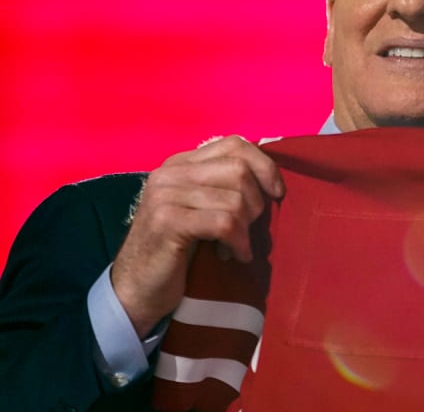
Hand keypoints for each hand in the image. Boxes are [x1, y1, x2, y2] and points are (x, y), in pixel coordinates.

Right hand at [110, 135, 283, 337]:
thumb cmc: (177, 251)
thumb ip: (224, 187)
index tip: (277, 193)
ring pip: (235, 199)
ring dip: (245, 229)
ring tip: (235, 246)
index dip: (264, 166)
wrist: (136, 289)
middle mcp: (170, 173)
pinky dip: (238, 242)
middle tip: (248, 227)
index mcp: (180, 164)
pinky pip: (224, 223)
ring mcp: (165, 195)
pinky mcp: (167, 221)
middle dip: (256, 202)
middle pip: (239, 170)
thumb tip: (272, 179)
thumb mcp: (202, 209)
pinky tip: (233, 256)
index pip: (234, 144)